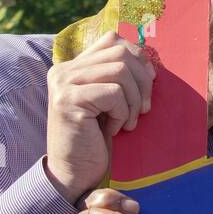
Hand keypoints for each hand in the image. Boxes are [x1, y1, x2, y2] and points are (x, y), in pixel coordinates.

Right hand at [45, 32, 154, 202]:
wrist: (74, 173)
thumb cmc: (96, 139)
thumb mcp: (108, 102)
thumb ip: (117, 77)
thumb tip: (148, 61)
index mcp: (73, 66)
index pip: (112, 40)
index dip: (137, 57)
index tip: (149, 81)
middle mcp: (63, 70)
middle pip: (121, 52)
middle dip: (142, 80)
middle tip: (145, 108)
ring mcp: (63, 84)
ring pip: (120, 71)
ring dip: (134, 99)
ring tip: (129, 121)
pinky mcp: (68, 100)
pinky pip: (113, 93)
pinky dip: (122, 112)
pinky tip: (115, 129)